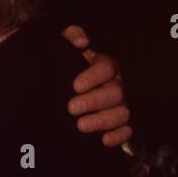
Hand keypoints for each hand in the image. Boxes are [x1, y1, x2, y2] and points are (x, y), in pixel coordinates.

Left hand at [60, 25, 131, 147]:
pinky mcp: (117, 125)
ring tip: (80, 125)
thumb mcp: (61, 48)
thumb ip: (70, 36)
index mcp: (103, 66)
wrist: (51, 91)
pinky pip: (126, 131)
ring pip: (122, 112)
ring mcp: (118, 105)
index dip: (93, 77)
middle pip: (115, 92)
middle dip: (94, 101)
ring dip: (103, 120)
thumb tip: (82, 42)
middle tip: (72, 108)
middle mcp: (115, 85)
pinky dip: (118, 136)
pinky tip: (104, 140)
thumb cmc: (60, 66)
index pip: (106, 68)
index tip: (75, 86)